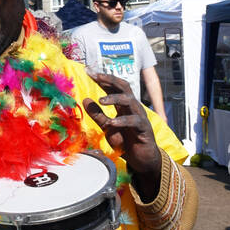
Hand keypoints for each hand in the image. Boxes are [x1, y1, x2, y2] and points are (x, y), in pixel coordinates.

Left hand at [85, 72, 161, 196]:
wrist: (141, 160)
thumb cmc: (126, 142)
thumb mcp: (107, 128)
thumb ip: (97, 115)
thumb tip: (85, 99)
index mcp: (123, 105)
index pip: (113, 87)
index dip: (102, 78)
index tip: (88, 70)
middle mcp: (132, 107)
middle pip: (124, 86)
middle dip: (110, 79)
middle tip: (96, 76)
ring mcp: (139, 116)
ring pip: (130, 100)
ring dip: (115, 98)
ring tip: (101, 101)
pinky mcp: (144, 128)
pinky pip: (134, 121)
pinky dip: (122, 121)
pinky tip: (112, 123)